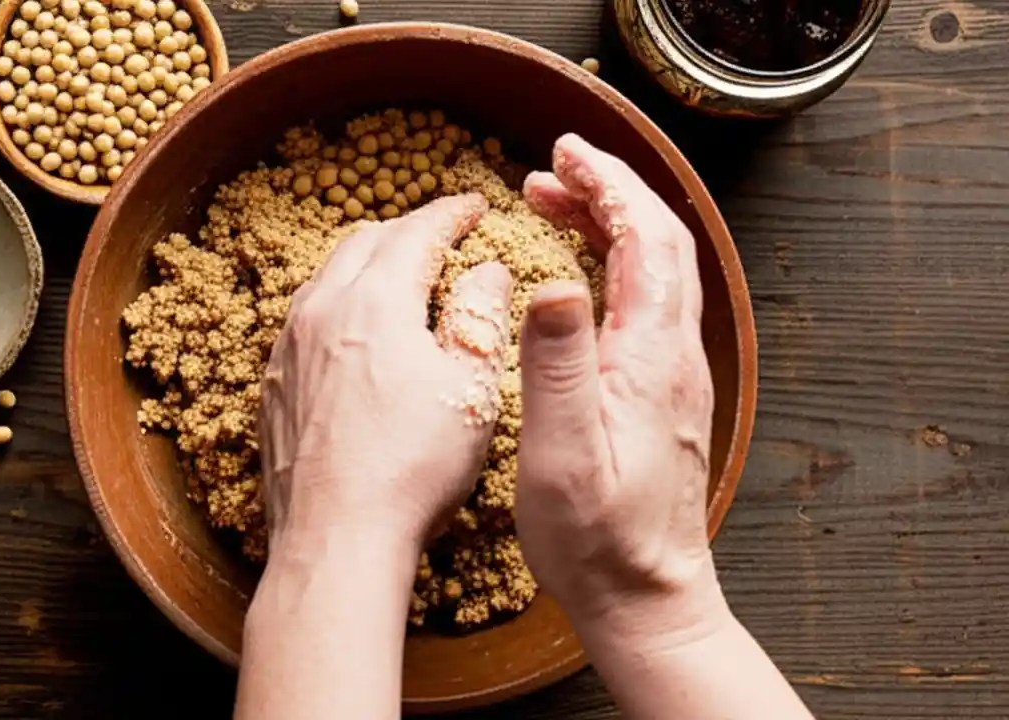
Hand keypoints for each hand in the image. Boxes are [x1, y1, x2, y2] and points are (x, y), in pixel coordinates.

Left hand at [259, 194, 512, 551]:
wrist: (335, 537)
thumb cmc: (412, 467)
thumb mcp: (472, 387)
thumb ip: (482, 316)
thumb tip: (487, 271)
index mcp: (375, 301)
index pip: (417, 232)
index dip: (451, 213)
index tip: (474, 206)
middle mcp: (321, 311)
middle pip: (365, 242)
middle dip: (408, 231)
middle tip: (442, 238)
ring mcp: (289, 347)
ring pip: (328, 277)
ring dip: (368, 265)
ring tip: (400, 277)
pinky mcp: (275, 383)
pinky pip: (306, 319)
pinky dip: (338, 304)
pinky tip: (356, 332)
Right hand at [516, 134, 719, 637]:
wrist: (645, 599)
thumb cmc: (597, 537)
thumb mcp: (561, 451)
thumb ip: (558, 364)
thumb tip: (554, 283)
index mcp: (652, 355)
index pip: (645, 238)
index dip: (607, 183)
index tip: (566, 151)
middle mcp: (675, 355)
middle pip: (659, 242)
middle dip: (609, 191)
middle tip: (550, 171)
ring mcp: (674, 375)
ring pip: (656, 271)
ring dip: (611, 226)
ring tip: (554, 207)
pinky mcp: (664, 395)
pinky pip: (648, 305)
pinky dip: (615, 267)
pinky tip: (580, 276)